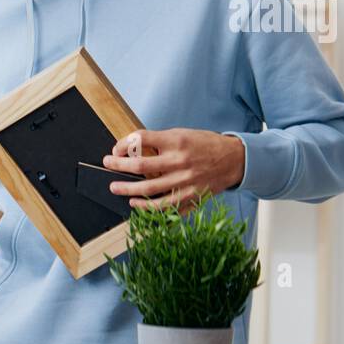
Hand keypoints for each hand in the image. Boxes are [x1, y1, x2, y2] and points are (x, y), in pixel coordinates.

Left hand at [100, 129, 244, 211]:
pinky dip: (149, 209)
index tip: (115, 150)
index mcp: (177, 141)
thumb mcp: (181, 134)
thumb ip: (158, 142)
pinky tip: (138, 205)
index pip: (141, 140)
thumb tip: (130, 150)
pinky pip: (166, 208)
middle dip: (119, 167)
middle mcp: (180, 162)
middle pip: (141, 167)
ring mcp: (186, 182)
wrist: (235, 159)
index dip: (123, 144)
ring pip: (150, 192)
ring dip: (129, 191)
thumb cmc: (205, 145)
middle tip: (108, 166)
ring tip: (117, 189)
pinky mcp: (192, 197)